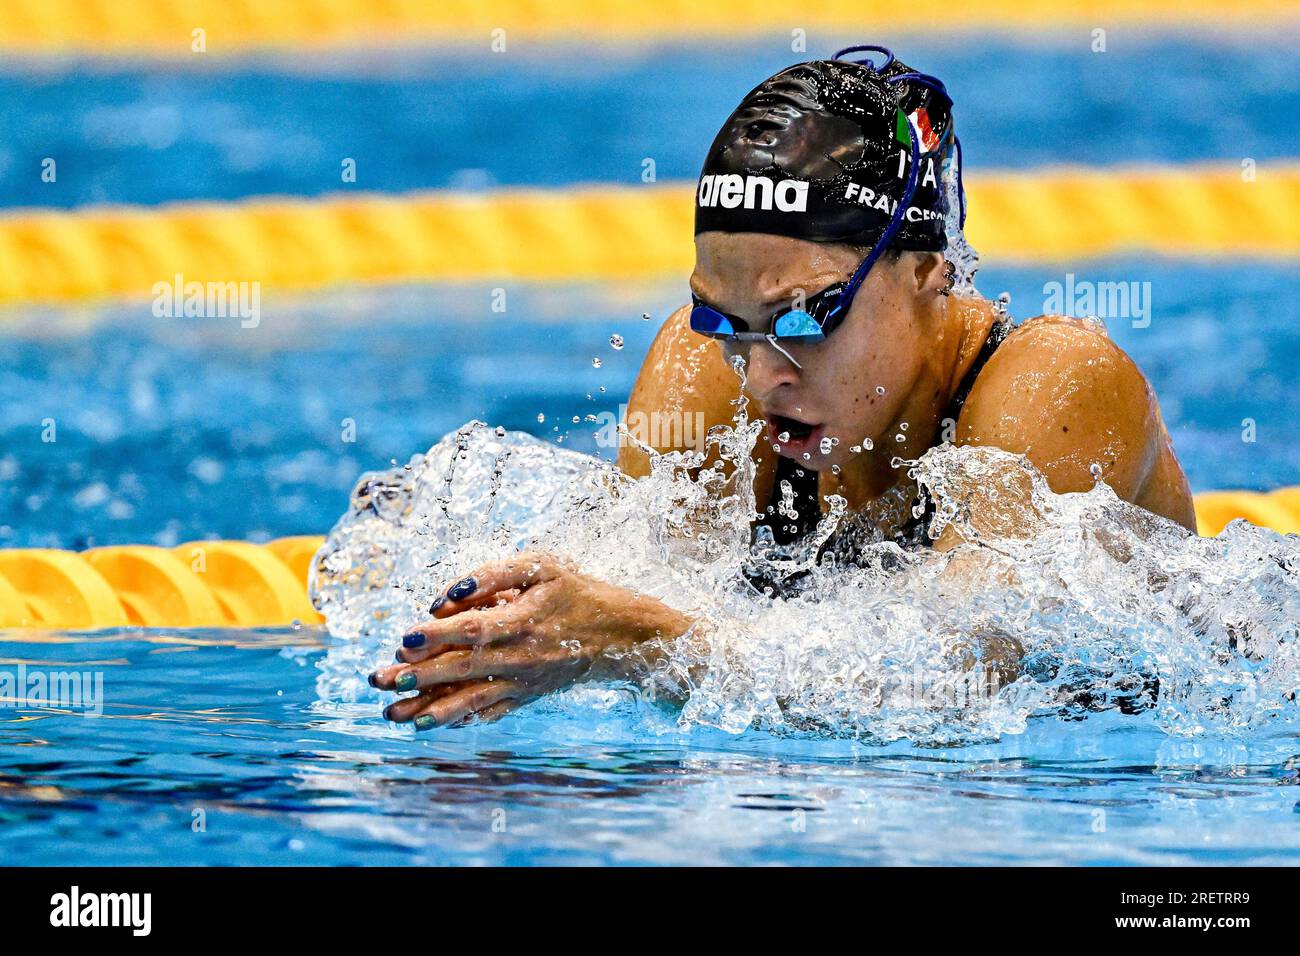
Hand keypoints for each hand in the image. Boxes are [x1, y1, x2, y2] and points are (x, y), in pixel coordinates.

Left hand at [368, 552, 692, 728]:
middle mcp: (523, 656)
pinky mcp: (526, 696)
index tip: (404, 639)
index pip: (475, 629)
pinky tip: (430, 725)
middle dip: (418, 676)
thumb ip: (493, 575)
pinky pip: (489, 713)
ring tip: (393, 715)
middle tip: (378, 679)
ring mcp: (524, 682)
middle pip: (463, 668)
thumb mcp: (541, 566)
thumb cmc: (575, 591)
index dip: (438, 635)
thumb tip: (448, 595)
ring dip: (429, 708)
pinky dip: (459, 720)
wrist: (620, 634)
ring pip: (472, 698)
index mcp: (525, 619)